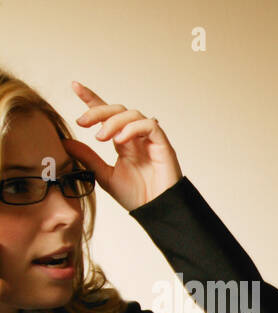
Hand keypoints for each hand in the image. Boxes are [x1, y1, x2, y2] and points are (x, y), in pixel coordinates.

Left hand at [61, 81, 180, 211]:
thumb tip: (64, 142)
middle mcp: (137, 137)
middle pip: (118, 110)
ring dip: (113, 122)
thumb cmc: (136, 197)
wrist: (156, 211)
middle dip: (98, 111)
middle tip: (82, 123)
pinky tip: (120, 140)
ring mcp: (150, 140)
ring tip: (101, 138)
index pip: (108, 114)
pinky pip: (149, 125)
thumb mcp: (104, 175)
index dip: (92, 99)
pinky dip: (132, 128)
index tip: (74, 87)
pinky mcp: (163, 145)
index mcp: (124, 142)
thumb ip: (87, 157)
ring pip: (132, 114)